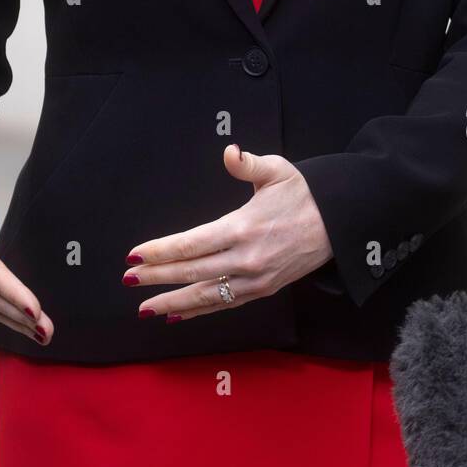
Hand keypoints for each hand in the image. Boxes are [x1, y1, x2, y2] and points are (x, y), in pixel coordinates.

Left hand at [122, 145, 332, 320]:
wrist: (337, 223)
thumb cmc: (303, 194)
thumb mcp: (277, 170)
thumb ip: (247, 164)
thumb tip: (229, 152)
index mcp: (242, 228)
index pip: (190, 244)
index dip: (160, 251)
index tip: (135, 255)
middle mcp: (245, 259)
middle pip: (191, 273)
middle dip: (157, 277)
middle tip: (129, 280)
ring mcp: (254, 280)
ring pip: (205, 296)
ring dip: (172, 303)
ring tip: (144, 308)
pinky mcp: (262, 291)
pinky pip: (224, 305)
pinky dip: (199, 311)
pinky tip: (178, 314)